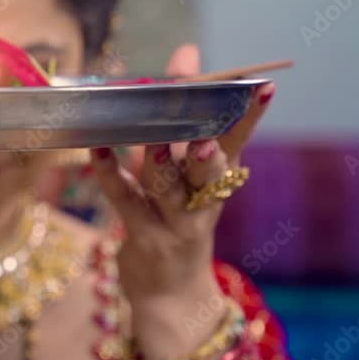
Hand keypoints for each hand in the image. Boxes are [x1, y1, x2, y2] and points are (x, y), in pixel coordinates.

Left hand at [89, 43, 275, 358]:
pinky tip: (97, 150)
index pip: (238, 144)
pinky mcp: (145, 238)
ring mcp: (175, 224)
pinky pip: (126, 203)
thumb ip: (177, 126)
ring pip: (170, 190)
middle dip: (210, 145)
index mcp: (217, 183)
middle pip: (211, 171)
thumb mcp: (182, 176)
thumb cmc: (174, 222)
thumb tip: (181, 62)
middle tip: (210, 122)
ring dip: (162, 163)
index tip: (262, 87)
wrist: (171, 297)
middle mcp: (203, 203)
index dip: (249, 118)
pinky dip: (109, 175)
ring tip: (154, 139)